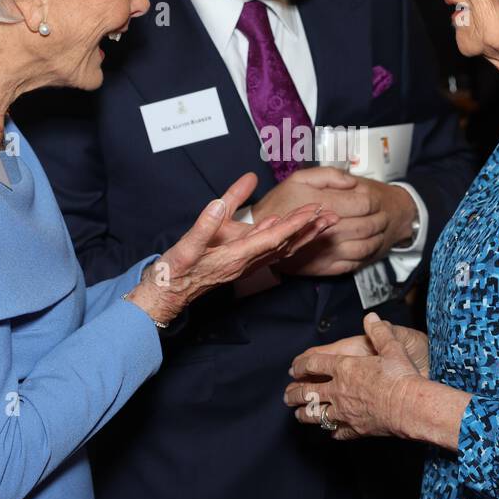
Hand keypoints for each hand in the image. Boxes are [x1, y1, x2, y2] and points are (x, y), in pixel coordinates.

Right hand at [126, 172, 333, 323]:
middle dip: (309, 230)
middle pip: (286, 246)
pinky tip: (291, 230)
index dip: (295, 224)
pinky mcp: (240, 264)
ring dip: (303, 235)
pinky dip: (286, 239)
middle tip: (331, 215)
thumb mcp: (186, 246)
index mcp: (236, 257)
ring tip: (322, 222)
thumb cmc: (175, 272)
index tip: (313, 212)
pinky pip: (271, 252)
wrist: (167, 295)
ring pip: (282, 250)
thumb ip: (204, 224)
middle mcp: (246, 263)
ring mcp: (245, 265)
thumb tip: (219, 202)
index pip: (273, 238)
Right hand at [255, 172, 415, 276]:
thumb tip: (352, 182)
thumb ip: (329, 175)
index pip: (363, 204)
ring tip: (378, 231)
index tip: (374, 200)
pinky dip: (363, 256)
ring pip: (362, 247)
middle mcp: (326, 230)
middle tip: (382, 215)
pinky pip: (351, 264)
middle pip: (366, 226)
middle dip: (379, 220)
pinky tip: (365, 247)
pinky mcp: (321, 267)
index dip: (373, 202)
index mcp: (322, 205)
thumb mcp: (300, 177)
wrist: (257, 231)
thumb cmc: (279, 202)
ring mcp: (324, 252)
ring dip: (375, 239)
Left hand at [283, 313, 424, 440]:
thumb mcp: (391, 347)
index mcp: (345, 368)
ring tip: (298, 415)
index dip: (300, 366)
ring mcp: (344, 412)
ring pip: (316, 415)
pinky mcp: (355, 429)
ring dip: (305, 415)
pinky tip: (331, 432)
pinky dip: (332, 431)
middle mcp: (339, 390)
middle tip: (287, 396)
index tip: (293, 368)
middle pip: (308, 393)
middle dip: (294, 394)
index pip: (314, 365)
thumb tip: (372, 317)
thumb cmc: (400, 376)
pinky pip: (338, 431)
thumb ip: (379, 332)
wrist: (410, 406)